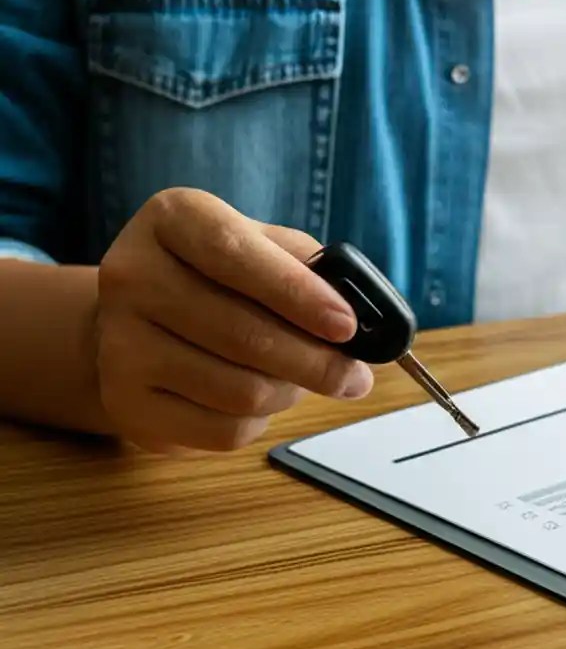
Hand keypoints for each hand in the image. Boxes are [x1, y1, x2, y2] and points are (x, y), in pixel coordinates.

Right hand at [95, 187, 373, 451]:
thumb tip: (362, 314)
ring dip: (291, 392)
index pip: (235, 254)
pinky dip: (260, 421)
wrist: (138, 322)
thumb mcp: (262, 248)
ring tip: (302, 380)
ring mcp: (120, 343)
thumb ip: (311, 269)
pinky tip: (260, 400)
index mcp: (172, 219)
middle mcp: (132, 275)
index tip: (346, 325)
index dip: (297, 293)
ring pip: (241, 390)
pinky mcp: (127, 404)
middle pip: (244, 334)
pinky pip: (222, 429)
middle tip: (355, 376)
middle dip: (317, 362)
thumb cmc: (220, 279)